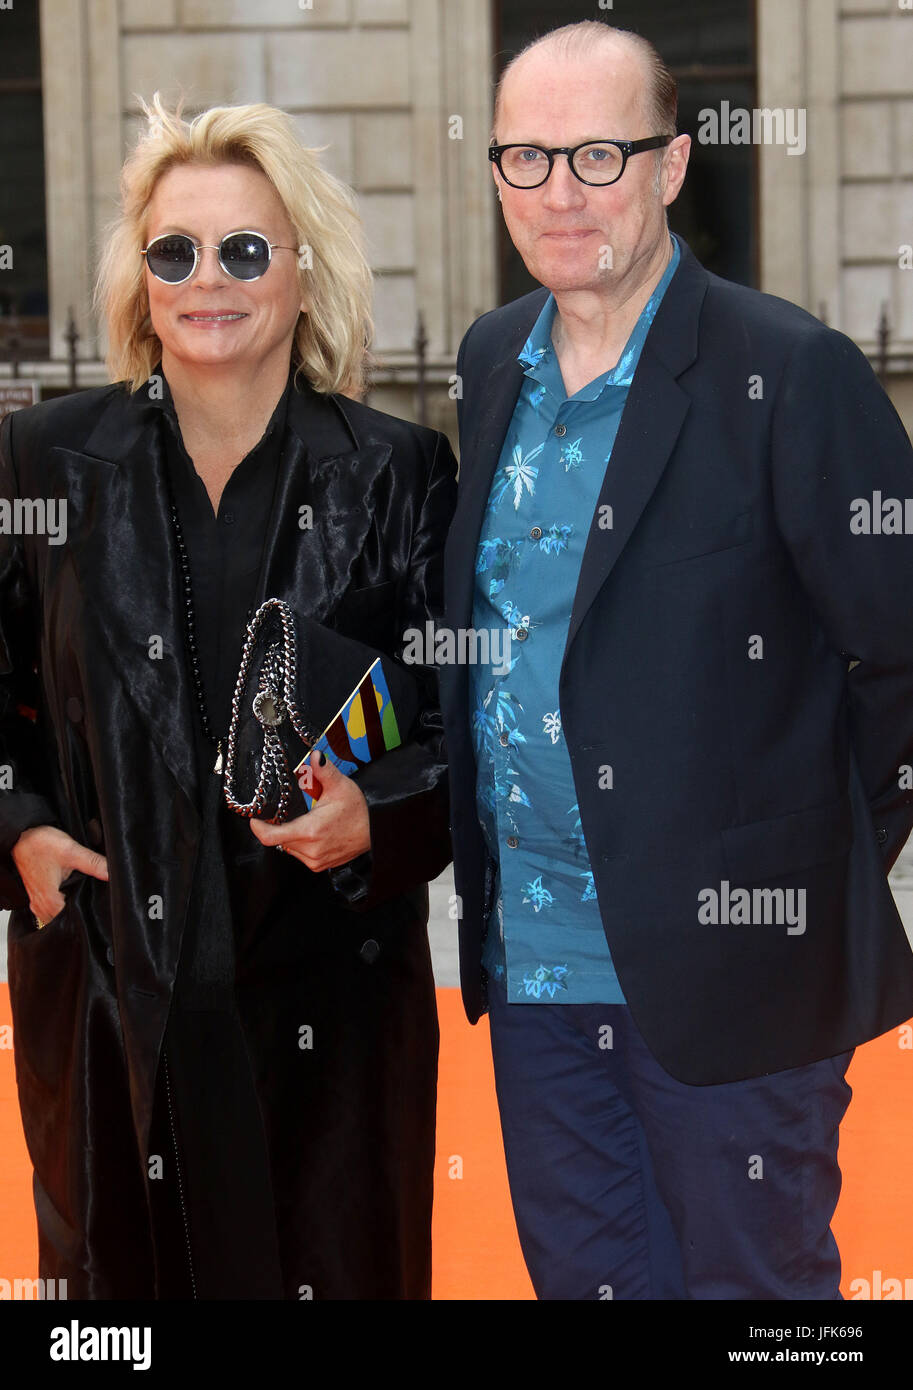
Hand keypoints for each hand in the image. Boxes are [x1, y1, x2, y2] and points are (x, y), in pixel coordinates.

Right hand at [12, 824, 108, 926]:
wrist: (20, 837)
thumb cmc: (39, 844)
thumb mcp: (71, 851)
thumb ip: (93, 863)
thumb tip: (112, 873)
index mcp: (50, 902)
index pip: (75, 918)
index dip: (89, 910)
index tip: (100, 902)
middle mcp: (41, 907)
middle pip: (66, 917)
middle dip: (80, 908)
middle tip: (90, 893)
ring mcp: (37, 902)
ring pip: (58, 913)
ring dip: (69, 905)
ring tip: (78, 890)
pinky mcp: (36, 896)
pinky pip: (51, 907)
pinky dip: (61, 901)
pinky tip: (68, 889)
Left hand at [248, 755, 370, 869]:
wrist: (376, 831)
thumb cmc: (359, 810)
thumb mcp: (340, 785)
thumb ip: (323, 770)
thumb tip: (315, 755)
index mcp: (310, 830)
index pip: (271, 837)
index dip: (258, 828)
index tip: (254, 820)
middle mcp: (310, 849)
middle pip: (280, 839)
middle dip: (283, 826)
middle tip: (299, 812)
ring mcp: (315, 860)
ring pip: (289, 848)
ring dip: (292, 835)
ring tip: (310, 822)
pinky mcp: (319, 865)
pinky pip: (299, 855)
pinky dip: (301, 844)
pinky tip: (314, 833)